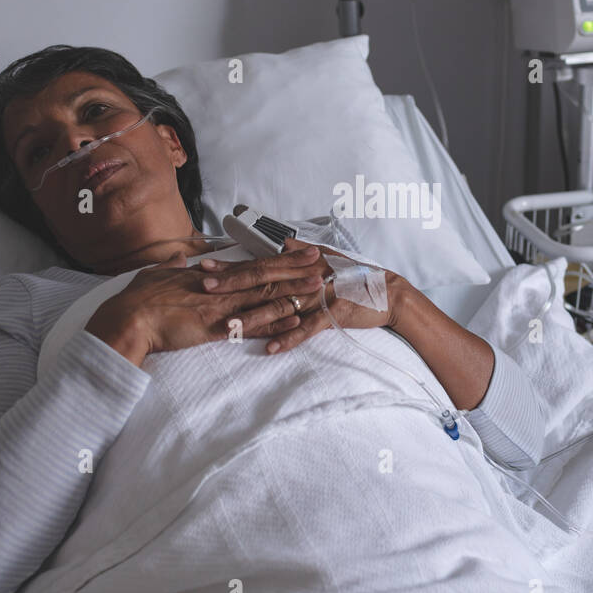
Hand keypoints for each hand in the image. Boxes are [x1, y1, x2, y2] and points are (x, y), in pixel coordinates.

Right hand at [84, 244, 327, 366]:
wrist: (127, 320)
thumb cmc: (137, 299)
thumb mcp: (156, 274)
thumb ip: (172, 268)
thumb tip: (179, 259)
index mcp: (210, 276)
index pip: (251, 264)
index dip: (278, 257)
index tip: (299, 250)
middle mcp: (220, 289)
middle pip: (264, 276)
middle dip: (294, 269)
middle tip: (321, 261)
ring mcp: (219, 308)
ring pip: (263, 298)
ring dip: (292, 293)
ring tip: (318, 288)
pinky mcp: (214, 330)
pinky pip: (249, 327)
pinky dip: (272, 325)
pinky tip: (293, 322)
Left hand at [198, 237, 413, 353]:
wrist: (386, 292)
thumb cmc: (355, 277)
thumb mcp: (328, 259)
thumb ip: (301, 252)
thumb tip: (281, 243)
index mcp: (301, 265)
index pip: (261, 265)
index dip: (233, 267)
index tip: (207, 268)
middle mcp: (305, 277)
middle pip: (264, 282)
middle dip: (232, 286)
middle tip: (205, 289)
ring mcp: (318, 297)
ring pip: (280, 308)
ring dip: (253, 319)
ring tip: (228, 327)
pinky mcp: (331, 315)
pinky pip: (306, 329)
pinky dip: (288, 339)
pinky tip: (268, 350)